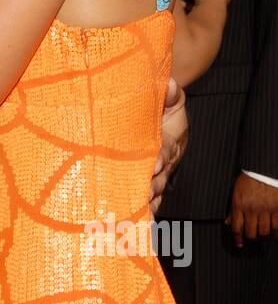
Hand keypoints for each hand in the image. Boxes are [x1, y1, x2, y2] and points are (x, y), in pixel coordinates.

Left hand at [150, 76, 187, 214]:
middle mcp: (163, 162)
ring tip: (137, 211)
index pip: (166, 150)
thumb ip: (170, 92)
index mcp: (169, 142)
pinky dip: (142, 211)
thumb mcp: (171, 99)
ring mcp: (156, 176)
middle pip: (161, 177)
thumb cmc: (164, 109)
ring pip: (154, 191)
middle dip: (153, 186)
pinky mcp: (147, 183)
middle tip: (145, 193)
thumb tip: (170, 82)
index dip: (162, 157)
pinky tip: (131, 220)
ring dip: (146, 201)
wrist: (161, 120)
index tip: (155, 164)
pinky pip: (147, 201)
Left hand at [225, 172, 277, 247]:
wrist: (264, 169)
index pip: (236, 228)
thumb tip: (227, 222)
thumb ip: (233, 208)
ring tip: (264, 235)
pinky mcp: (277, 209)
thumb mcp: (237, 192)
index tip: (239, 244)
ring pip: (264, 232)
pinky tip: (274, 232)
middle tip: (253, 237)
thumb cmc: (249, 179)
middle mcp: (252, 209)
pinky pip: (277, 227)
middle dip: (251, 238)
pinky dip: (276, 232)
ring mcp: (265, 209)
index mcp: (239, 204)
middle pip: (250, 233)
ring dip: (264, 236)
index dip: (238, 239)